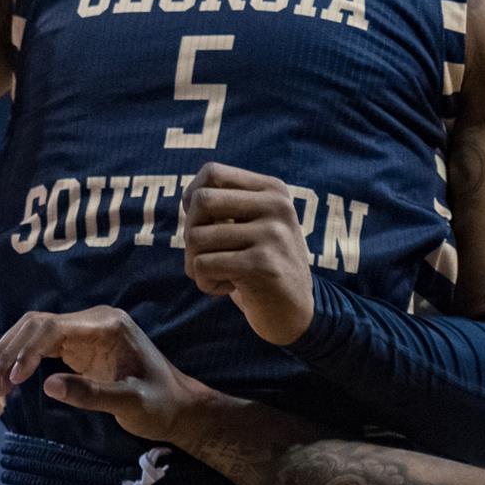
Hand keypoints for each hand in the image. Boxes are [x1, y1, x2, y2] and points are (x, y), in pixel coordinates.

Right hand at [0, 307, 222, 444]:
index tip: (14, 379)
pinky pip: (41, 344)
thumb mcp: (131, 403)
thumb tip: (47, 386)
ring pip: (33, 331)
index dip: (27, 350)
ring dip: (11, 354)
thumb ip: (91, 393)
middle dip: (11, 352)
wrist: (181, 408)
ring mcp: (84, 330)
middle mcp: (92, 320)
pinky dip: (21, 359)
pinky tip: (10, 377)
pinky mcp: (78, 344)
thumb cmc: (162, 406)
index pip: (53, 327)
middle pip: (36, 324)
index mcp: (107, 325)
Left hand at [181, 162, 316, 345]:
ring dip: (195, 263)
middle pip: (201, 201)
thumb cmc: (259, 263)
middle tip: (207, 254)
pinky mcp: (263, 265)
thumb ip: (224, 203)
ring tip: (220, 274)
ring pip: (197, 237)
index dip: (193, 197)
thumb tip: (190, 198)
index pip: (212, 172)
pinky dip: (205, 282)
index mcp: (273, 190)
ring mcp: (273, 234)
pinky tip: (229, 288)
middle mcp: (277, 206)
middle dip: (190, 232)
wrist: (294, 312)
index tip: (204, 223)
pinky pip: (203, 265)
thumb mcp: (250, 224)